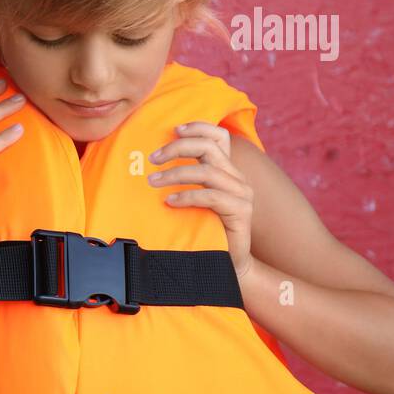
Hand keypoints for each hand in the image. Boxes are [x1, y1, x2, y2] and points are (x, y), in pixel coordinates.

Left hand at [147, 121, 253, 279]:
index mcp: (226, 171)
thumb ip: (183, 182)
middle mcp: (236, 178)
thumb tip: (151, 165)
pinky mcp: (241, 212)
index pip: (219, 137)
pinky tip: (169, 202)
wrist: (226, 265)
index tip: (174, 129)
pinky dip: (188, 196)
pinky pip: (212, 196)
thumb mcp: (191, 201)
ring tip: (153, 181)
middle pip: (209, 148)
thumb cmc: (203, 231)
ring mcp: (242, 194)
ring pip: (208, 171)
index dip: (199, 127)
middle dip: (178, 148)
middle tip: (153, 159)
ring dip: (176, 173)